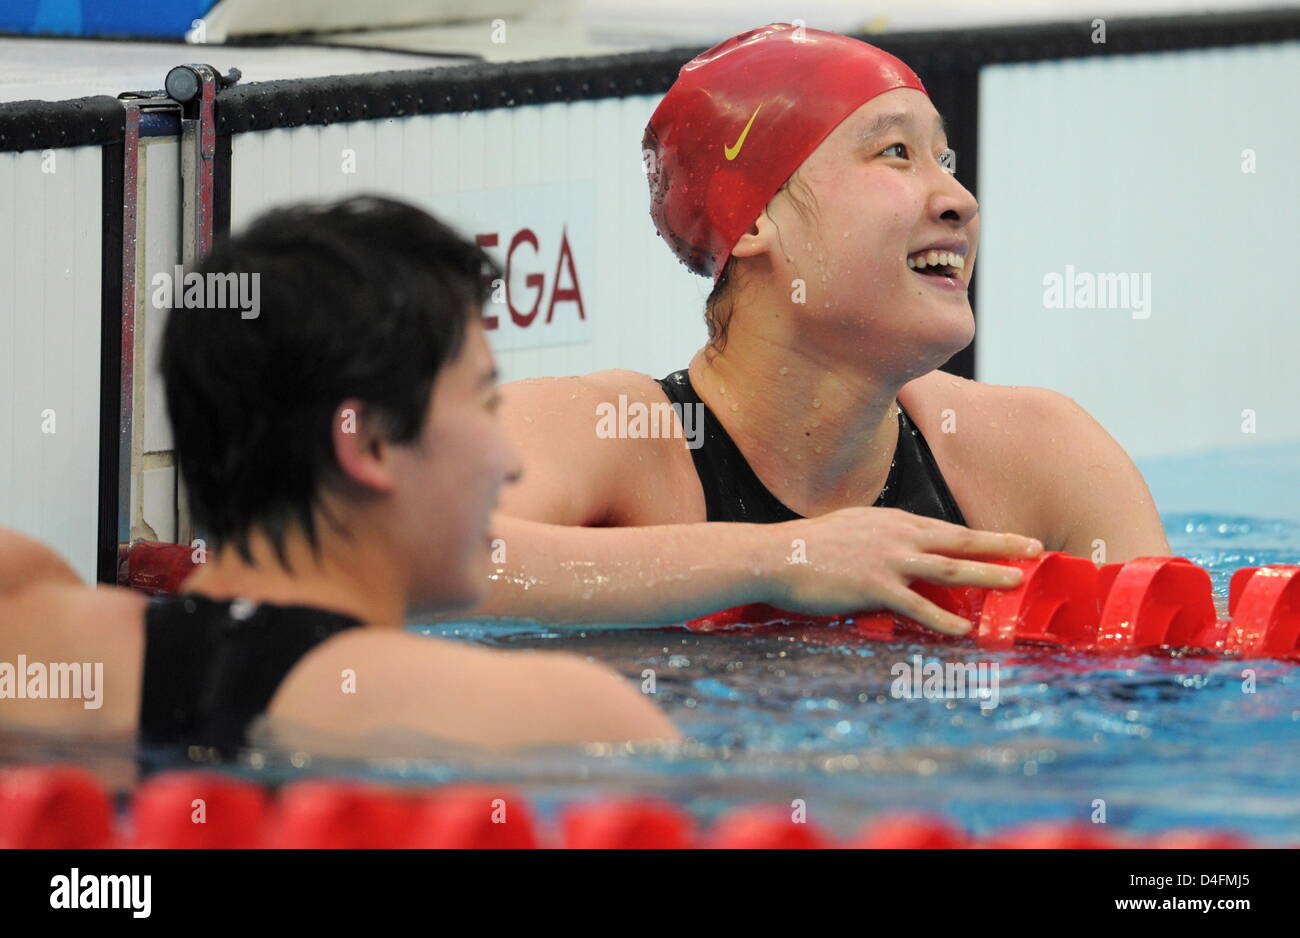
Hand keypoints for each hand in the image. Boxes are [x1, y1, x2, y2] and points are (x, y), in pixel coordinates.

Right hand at [770, 507, 1041, 634]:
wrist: (778, 555)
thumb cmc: (810, 546)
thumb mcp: (853, 527)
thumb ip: (882, 536)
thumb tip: (900, 547)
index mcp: (894, 522)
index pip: (949, 530)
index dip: (985, 536)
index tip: (1014, 541)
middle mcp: (898, 536)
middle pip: (961, 541)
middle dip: (1002, 545)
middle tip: (1036, 550)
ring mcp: (889, 560)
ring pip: (949, 567)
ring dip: (986, 574)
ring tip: (1015, 582)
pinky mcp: (875, 586)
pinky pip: (918, 605)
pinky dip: (943, 617)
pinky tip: (963, 627)